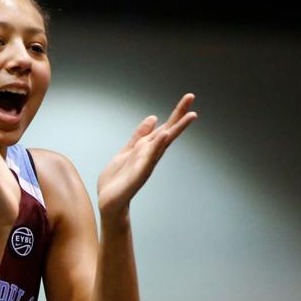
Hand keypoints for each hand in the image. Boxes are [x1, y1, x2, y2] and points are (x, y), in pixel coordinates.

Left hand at [95, 93, 196, 218]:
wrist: (108, 202)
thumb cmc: (117, 179)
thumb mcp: (126, 151)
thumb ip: (139, 136)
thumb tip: (153, 118)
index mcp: (146, 148)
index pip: (164, 128)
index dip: (176, 114)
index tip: (189, 98)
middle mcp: (149, 155)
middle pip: (167, 132)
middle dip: (179, 116)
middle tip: (191, 98)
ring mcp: (145, 164)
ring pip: (162, 144)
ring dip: (174, 129)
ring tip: (189, 115)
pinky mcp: (138, 175)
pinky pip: (149, 159)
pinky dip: (156, 148)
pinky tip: (164, 137)